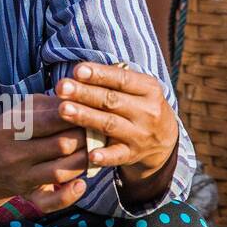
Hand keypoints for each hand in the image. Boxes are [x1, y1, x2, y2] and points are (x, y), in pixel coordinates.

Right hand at [0, 91, 91, 215]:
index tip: (88, 109)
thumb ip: (46, 106)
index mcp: (9, 129)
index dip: (74, 114)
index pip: (50, 120)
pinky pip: (50, 202)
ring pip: (61, 171)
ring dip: (85, 160)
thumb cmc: (9, 132)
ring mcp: (21, 178)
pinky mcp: (29, 196)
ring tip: (96, 148)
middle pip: (61, 145)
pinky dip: (68, 196)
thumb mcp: (19, 112)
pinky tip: (82, 184)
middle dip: (84, 135)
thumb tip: (78, 101)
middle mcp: (14, 155)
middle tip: (98, 128)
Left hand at [54, 60, 178, 188]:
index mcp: (149, 89)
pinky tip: (90, 154)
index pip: (122, 79)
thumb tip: (79, 71)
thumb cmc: (140, 105)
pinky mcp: (133, 154)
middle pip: (112, 100)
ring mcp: (141, 135)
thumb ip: (113, 80)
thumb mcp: (138, 88)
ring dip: (85, 117)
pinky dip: (105, 156)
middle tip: (61, 87)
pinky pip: (118, 156)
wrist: (165, 139)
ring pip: (110, 125)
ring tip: (63, 110)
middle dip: (84, 93)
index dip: (99, 74)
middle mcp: (147, 111)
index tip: (77, 70)